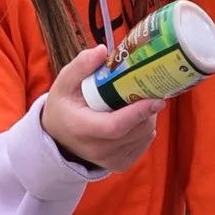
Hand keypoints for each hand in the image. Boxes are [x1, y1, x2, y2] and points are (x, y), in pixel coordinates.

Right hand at [39, 46, 164, 173]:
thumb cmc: (63, 107)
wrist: (58, 139)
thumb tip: (102, 50)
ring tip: (141, 102)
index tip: (156, 98)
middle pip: (135, 131)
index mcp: (81, 129)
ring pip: (143, 138)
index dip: (138, 113)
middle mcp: (96, 150)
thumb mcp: (64, 83)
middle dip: (149, 111)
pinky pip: (143, 145)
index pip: (116, 126)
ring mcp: (110, 160)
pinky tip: (137, 118)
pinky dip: (145, 129)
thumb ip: (81, 65)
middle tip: (150, 91)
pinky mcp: (119, 165)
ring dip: (149, 118)